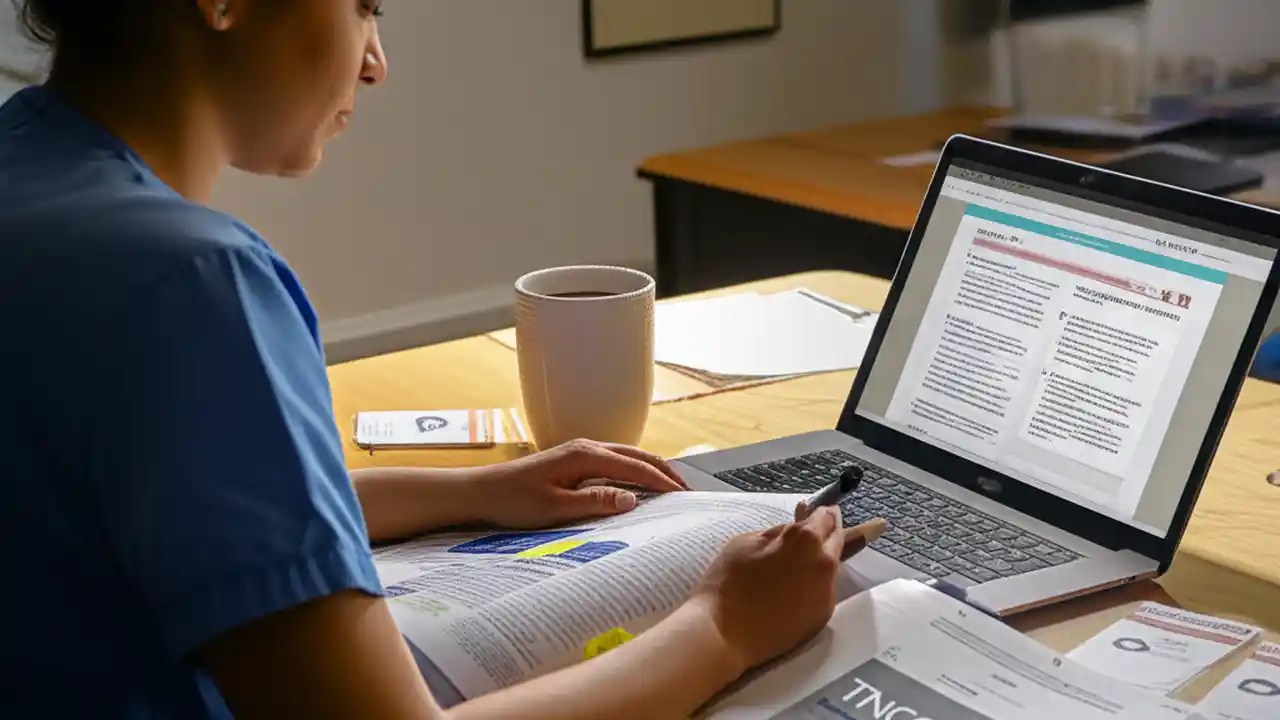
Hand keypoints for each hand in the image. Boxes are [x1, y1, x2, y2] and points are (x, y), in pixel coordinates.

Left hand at [470, 439, 687, 528]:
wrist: (481, 493)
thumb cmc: (514, 501)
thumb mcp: (556, 508)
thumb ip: (596, 502)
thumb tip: (632, 499)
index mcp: (585, 455)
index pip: (634, 466)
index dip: (661, 481)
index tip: (683, 495)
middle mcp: (586, 447)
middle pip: (636, 455)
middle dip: (663, 470)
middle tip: (686, 489)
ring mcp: (580, 452)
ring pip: (626, 456)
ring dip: (650, 469)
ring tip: (670, 486)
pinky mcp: (573, 462)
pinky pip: (613, 462)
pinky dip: (633, 471)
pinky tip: (638, 485)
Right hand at [688, 506, 885, 671]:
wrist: (724, 634)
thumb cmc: (728, 582)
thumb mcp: (746, 542)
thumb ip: (776, 534)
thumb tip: (792, 533)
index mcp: (806, 540)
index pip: (825, 517)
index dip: (822, 511)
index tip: (821, 509)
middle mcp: (825, 564)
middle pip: (837, 540)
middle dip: (829, 531)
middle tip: (818, 528)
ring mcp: (827, 593)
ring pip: (829, 568)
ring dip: (819, 561)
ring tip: (799, 563)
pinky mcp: (822, 617)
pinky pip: (822, 592)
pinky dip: (813, 586)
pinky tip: (794, 589)